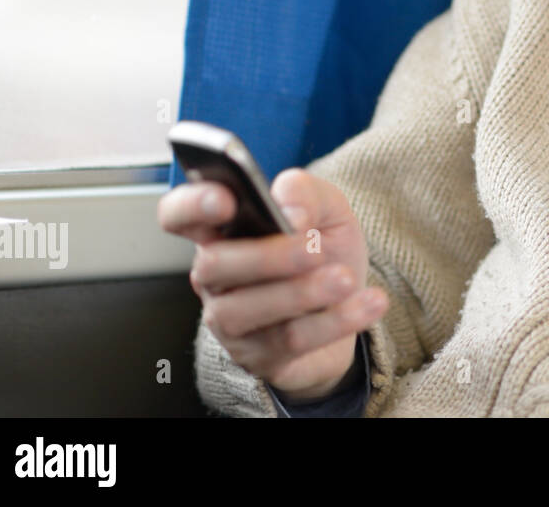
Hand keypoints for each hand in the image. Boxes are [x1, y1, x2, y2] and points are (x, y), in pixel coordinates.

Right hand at [157, 168, 388, 401]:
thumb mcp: (326, 208)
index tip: (228, 200)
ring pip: (248, 309)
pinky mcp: (258, 356)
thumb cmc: (324, 248)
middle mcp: (215, 276)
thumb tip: (290, 213)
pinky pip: (290, 340)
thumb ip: (306, 192)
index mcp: (222, 229)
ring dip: (302, 293)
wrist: (348, 304)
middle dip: (268, 256)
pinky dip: (336, 320)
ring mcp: (230, 320)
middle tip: (315, 249)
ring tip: (345, 279)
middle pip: (214, 264)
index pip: (179, 215)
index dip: (193, 204)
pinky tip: (369, 302)